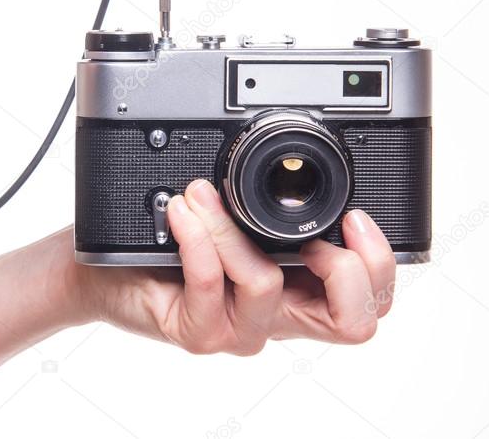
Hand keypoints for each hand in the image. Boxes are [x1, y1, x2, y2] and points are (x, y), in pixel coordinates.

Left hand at [77, 180, 396, 353]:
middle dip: (344, 268)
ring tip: (199, 195)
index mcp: (301, 287)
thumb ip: (268, 205)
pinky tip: (181, 213)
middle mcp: (280, 314)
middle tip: (311, 233)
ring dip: (231, 228)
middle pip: (353, 321)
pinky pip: (212, 283)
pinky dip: (196, 237)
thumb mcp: (233, 218)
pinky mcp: (201, 332)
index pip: (370, 299)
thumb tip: (296, 157)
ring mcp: (242, 329)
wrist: (109, 274)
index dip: (379, 264)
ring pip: (268, 283)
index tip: (355, 217)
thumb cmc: (169, 246)